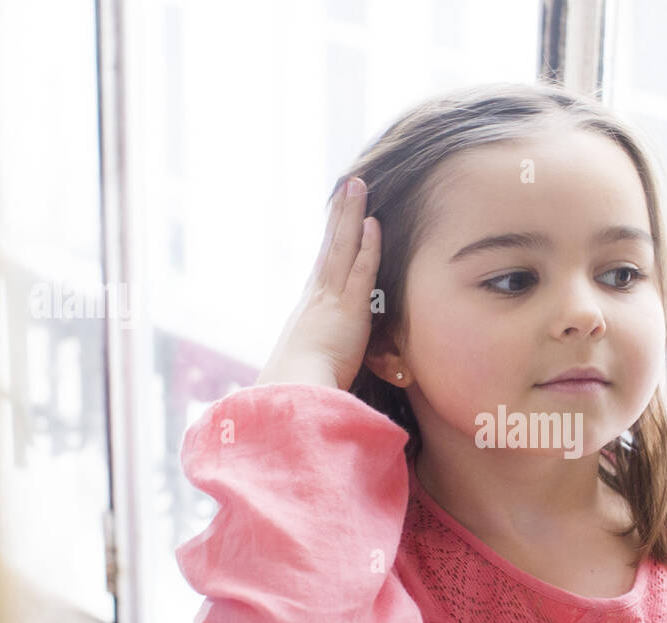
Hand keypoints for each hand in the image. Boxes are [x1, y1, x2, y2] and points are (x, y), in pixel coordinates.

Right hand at [256, 176, 379, 389]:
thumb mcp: (311, 362)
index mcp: (310, 309)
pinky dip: (368, 246)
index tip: (336, 215)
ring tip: (357, 186)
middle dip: (339, 214)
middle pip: (330, 246)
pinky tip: (372, 222)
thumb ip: (322, 353)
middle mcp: (317, 297)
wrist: (293, 392)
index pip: (324, 264)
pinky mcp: (348, 310)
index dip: (331, 238)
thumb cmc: (301, 386)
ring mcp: (331, 299)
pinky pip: (360, 270)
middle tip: (347, 185)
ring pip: (343, 247)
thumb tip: (329, 360)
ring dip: (351, 215)